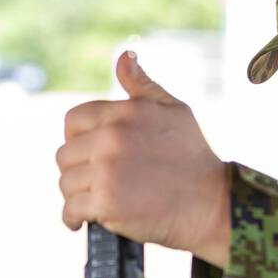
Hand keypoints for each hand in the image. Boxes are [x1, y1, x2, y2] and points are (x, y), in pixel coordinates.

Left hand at [57, 51, 231, 267]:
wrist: (212, 204)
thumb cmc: (195, 158)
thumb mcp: (175, 110)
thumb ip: (143, 86)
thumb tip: (124, 56)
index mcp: (122, 113)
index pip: (73, 121)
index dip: (77, 139)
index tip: (89, 155)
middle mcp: (110, 139)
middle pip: (65, 155)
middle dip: (77, 170)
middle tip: (94, 184)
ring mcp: (106, 171)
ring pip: (66, 183)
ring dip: (76, 196)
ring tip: (94, 202)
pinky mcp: (106, 203)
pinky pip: (71, 210)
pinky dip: (73, 219)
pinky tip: (82, 221)